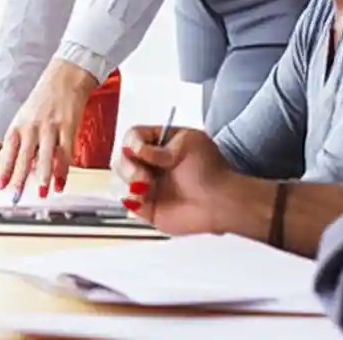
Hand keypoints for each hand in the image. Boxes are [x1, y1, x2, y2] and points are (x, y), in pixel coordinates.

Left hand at [0, 60, 98, 196]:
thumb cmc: (43, 100)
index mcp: (18, 125)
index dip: (3, 170)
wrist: (64, 78)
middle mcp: (32, 127)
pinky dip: (63, 169)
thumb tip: (20, 167)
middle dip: (19, 179)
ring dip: (43, 177)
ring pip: (45, 156)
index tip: (0, 187)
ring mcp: (50, 127)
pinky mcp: (68, 127)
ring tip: (41, 192)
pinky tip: (61, 182)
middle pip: (24, 157)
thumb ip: (22, 141)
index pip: (8, 151)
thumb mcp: (25, 118)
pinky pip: (65, 152)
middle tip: (16, 196)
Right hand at [113, 126, 235, 235]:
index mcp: (162, 144)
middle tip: (143, 176)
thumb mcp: (188, 144)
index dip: (132, 143)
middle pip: (123, 157)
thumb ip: (158, 147)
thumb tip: (135, 149)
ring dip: (130, 181)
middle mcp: (152, 163)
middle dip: (129, 165)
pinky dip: (131, 200)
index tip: (140, 151)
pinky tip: (141, 199)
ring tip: (146, 187)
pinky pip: (128, 202)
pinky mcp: (148, 206)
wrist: (221, 203)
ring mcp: (148, 185)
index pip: (134, 137)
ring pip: (122, 178)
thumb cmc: (211, 172)